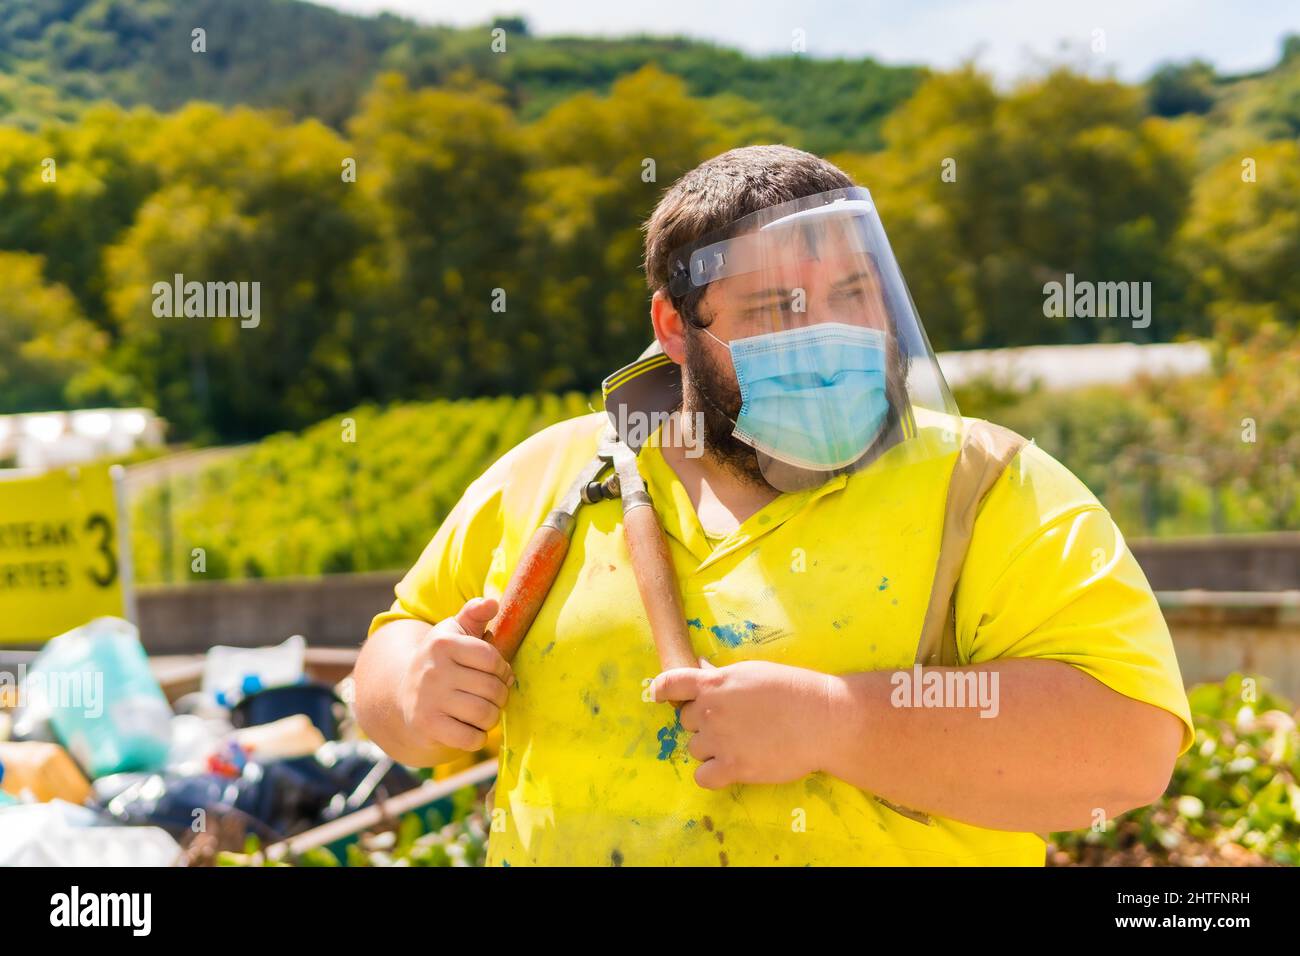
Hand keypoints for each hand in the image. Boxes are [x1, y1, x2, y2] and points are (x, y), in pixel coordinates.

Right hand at [398, 597, 513, 752]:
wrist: (401, 695)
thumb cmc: (440, 661)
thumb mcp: (453, 632)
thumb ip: (474, 613)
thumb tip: (492, 602)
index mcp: (443, 643)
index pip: (493, 660)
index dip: (503, 670)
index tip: (497, 674)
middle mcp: (433, 670)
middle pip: (492, 689)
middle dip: (500, 696)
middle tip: (491, 696)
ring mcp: (428, 699)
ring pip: (485, 715)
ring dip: (490, 717)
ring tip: (482, 711)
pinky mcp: (428, 726)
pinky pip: (471, 738)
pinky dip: (477, 737)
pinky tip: (469, 728)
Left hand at [650, 659, 836, 788]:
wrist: (822, 719)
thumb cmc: (792, 690)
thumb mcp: (752, 672)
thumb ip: (721, 677)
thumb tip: (701, 670)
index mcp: (714, 683)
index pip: (670, 684)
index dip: (662, 690)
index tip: (662, 697)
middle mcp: (710, 711)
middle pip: (686, 721)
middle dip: (703, 722)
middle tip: (733, 722)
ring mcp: (719, 740)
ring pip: (695, 749)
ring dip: (711, 748)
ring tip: (742, 743)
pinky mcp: (733, 768)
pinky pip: (703, 777)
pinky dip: (713, 774)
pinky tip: (731, 767)